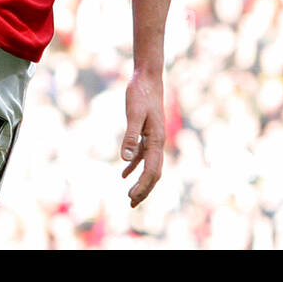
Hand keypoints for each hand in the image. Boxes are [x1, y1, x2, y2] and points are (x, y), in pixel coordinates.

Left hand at [120, 70, 164, 207]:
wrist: (147, 77)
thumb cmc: (140, 93)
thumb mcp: (133, 114)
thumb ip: (130, 136)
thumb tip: (124, 159)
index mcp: (157, 139)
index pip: (152, 170)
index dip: (142, 186)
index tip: (131, 198)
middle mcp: (158, 141)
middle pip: (154, 172)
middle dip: (144, 189)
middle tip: (131, 204)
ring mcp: (153, 137)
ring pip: (149, 166)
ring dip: (141, 181)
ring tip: (130, 196)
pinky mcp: (147, 132)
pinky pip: (142, 155)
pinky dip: (134, 166)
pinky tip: (124, 173)